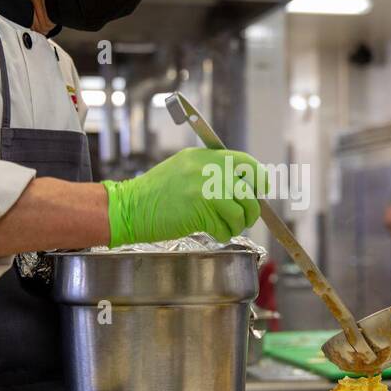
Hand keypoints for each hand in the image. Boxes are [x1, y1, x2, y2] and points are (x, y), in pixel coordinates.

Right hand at [103, 148, 266, 246]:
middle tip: (244, 218)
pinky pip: (226, 226)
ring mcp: (205, 187)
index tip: (262, 190)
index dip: (258, 178)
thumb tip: (239, 186)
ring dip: (237, 225)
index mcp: (204, 156)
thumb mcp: (182, 170)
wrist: (128, 208)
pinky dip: (223, 234)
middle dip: (252, 208)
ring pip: (241, 210)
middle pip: (248, 189)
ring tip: (224, 228)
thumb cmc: (153, 195)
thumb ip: (209, 173)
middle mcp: (208, 168)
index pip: (244, 162)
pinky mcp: (202, 208)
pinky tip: (212, 233)